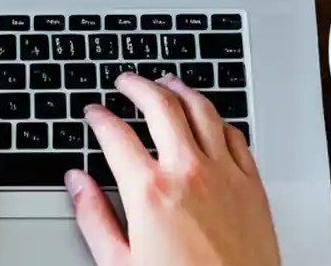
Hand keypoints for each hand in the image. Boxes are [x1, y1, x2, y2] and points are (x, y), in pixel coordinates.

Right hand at [67, 73, 278, 265]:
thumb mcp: (120, 264)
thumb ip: (93, 218)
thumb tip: (77, 184)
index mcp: (149, 192)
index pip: (115, 134)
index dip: (99, 117)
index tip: (94, 113)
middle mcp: (188, 173)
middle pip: (160, 105)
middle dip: (137, 86)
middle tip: (126, 83)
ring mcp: (224, 175)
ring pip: (201, 110)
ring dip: (179, 89)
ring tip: (166, 82)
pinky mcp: (252, 185)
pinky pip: (234, 135)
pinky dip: (217, 119)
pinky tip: (208, 118)